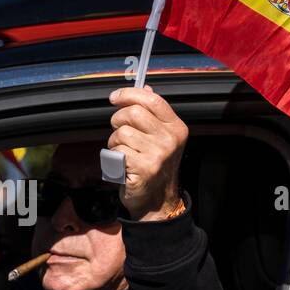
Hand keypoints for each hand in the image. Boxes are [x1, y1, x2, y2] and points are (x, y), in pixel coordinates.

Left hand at [108, 85, 187, 220]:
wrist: (157, 201)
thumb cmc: (154, 167)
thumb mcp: (160, 138)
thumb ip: (152, 113)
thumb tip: (144, 87)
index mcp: (176, 128)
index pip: (152, 99)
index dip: (129, 94)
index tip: (115, 97)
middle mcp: (170, 139)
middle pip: (133, 113)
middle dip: (118, 120)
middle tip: (118, 132)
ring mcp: (159, 154)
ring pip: (121, 133)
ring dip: (114, 142)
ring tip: (123, 153)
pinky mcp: (144, 168)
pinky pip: (117, 152)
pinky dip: (114, 158)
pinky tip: (123, 165)